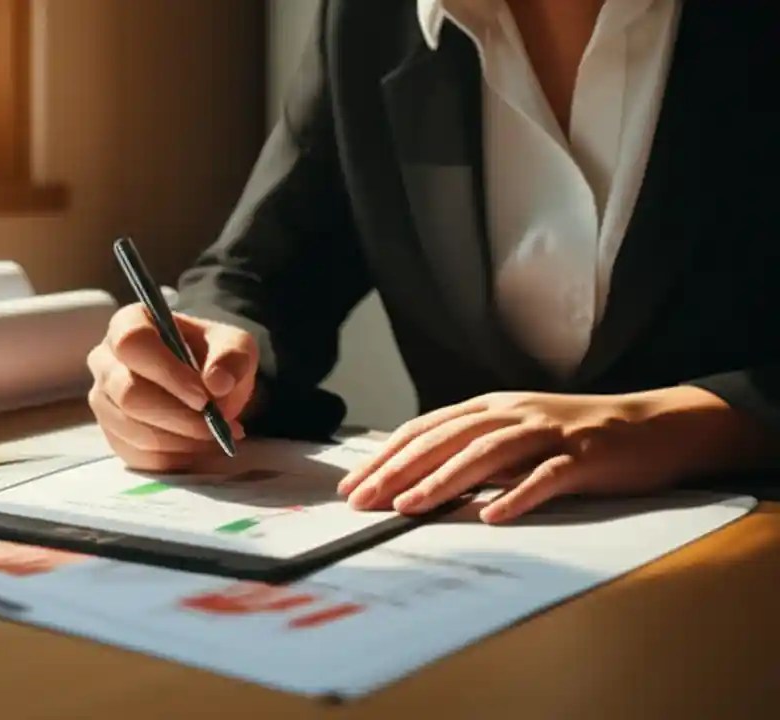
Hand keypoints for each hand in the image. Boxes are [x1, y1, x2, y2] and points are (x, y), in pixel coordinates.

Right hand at [88, 304, 256, 470]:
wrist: (208, 385)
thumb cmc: (214, 357)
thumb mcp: (235, 346)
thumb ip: (232, 358)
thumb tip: (217, 383)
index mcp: (129, 324)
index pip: (133, 343)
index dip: (168, 373)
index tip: (204, 398)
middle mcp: (105, 360)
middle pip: (129, 394)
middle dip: (178, 416)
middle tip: (216, 425)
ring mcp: (103, 400)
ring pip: (132, 429)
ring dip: (180, 440)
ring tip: (214, 437)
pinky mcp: (111, 434)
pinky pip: (136, 455)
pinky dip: (173, 458)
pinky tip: (198, 448)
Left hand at [337, 387, 766, 523]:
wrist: (653, 425)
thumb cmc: (573, 438)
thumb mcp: (515, 435)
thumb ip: (472, 450)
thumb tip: (412, 477)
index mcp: (490, 406)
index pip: (425, 429)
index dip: (385, 456)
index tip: (351, 486)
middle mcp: (513, 412)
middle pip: (445, 438)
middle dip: (399, 470)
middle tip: (363, 501)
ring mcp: (549, 431)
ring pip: (487, 453)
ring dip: (445, 480)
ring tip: (410, 507)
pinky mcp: (585, 456)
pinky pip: (546, 477)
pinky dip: (517, 496)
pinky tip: (492, 517)